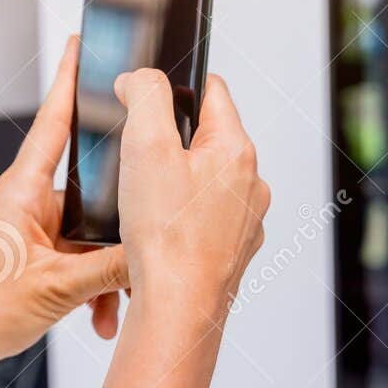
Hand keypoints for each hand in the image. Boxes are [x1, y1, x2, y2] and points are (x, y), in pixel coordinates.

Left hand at [0, 37, 128, 374]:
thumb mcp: (58, 288)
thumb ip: (111, 266)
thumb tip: (152, 250)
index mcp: (23, 191)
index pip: (54, 121)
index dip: (71, 80)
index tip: (83, 44)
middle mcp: (28, 202)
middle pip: (91, 190)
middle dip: (120, 222)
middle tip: (147, 225)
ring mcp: (32, 229)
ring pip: (90, 233)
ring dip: (106, 270)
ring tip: (113, 304)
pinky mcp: (36, 255)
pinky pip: (79, 258)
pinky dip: (94, 286)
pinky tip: (100, 316)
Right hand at [112, 69, 269, 328]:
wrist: (178, 309)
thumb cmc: (166, 237)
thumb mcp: (145, 145)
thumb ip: (145, 95)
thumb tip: (140, 78)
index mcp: (235, 150)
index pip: (211, 91)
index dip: (174, 87)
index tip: (146, 98)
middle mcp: (250, 184)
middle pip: (206, 138)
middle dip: (170, 143)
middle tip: (137, 160)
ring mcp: (244, 220)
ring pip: (206, 182)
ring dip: (176, 184)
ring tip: (144, 204)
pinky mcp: (232, 250)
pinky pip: (205, 220)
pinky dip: (182, 220)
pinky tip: (158, 234)